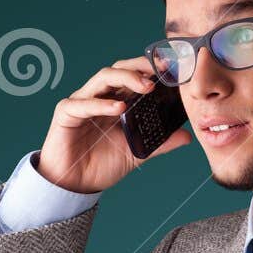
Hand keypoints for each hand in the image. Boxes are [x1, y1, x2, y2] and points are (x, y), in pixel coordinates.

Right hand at [35, 57, 192, 192]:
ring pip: (102, 78)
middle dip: (141, 67)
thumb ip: (159, 143)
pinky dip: (101, 104)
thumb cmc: (100, 165)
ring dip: (126, 79)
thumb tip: (187, 136)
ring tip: (146, 87)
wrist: (74, 185)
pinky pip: (83, 103)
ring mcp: (81, 102)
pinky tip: (119, 108)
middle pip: (119, 69)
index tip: (172, 69)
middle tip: (161, 73)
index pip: (133, 76)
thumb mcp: (136, 153)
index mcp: (115, 101)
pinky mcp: (66, 113)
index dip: (150, 69)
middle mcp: (98, 97)